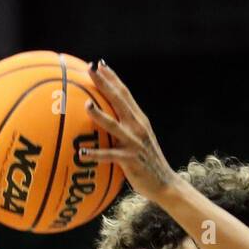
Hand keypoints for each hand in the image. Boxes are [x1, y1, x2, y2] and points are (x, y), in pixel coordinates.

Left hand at [81, 61, 176, 203]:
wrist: (165, 184)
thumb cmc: (148, 164)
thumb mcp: (140, 141)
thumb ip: (127, 129)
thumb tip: (109, 122)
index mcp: (139, 120)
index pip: (125, 94)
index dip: (112, 78)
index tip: (100, 65)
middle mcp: (137, 127)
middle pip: (119, 101)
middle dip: (105, 84)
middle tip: (90, 69)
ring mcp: (134, 143)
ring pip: (114, 125)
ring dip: (100, 115)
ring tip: (86, 105)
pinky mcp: (130, 160)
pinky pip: (110, 156)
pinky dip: (96, 155)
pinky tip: (82, 154)